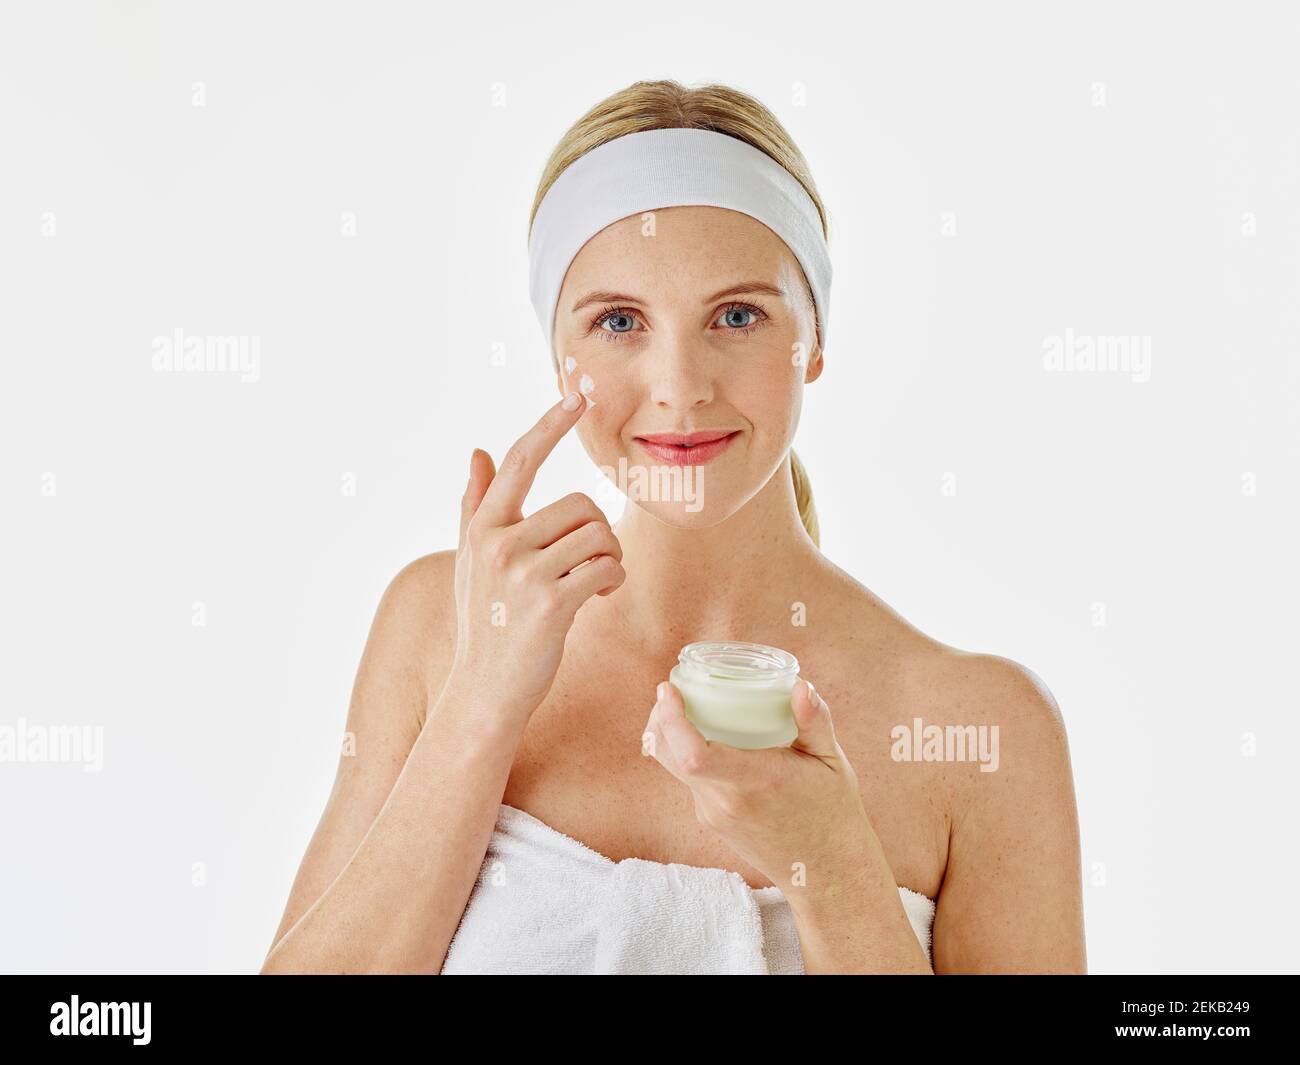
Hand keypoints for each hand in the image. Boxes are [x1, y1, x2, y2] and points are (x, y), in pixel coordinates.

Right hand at [450, 391, 625, 722]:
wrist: (483, 692)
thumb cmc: (485, 624)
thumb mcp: (471, 562)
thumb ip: (474, 505)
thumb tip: (476, 451)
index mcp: (482, 527)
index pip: (520, 460)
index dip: (550, 425)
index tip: (575, 395)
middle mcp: (498, 542)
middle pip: (582, 504)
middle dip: (598, 533)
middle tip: (590, 565)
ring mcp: (523, 572)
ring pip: (599, 535)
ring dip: (610, 559)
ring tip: (593, 583)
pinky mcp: (551, 602)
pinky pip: (605, 567)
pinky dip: (613, 580)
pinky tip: (599, 597)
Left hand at [641, 676, 872, 897]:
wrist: (827, 872)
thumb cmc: (834, 813)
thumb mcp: (832, 762)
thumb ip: (815, 721)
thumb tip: (801, 685)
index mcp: (755, 781)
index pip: (693, 755)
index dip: (671, 720)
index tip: (668, 689)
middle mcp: (725, 801)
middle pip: (669, 756)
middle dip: (660, 718)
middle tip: (671, 689)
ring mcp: (714, 815)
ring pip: (673, 768)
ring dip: (669, 736)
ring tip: (683, 706)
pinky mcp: (711, 821)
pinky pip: (688, 780)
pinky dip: (685, 754)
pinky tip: (705, 737)